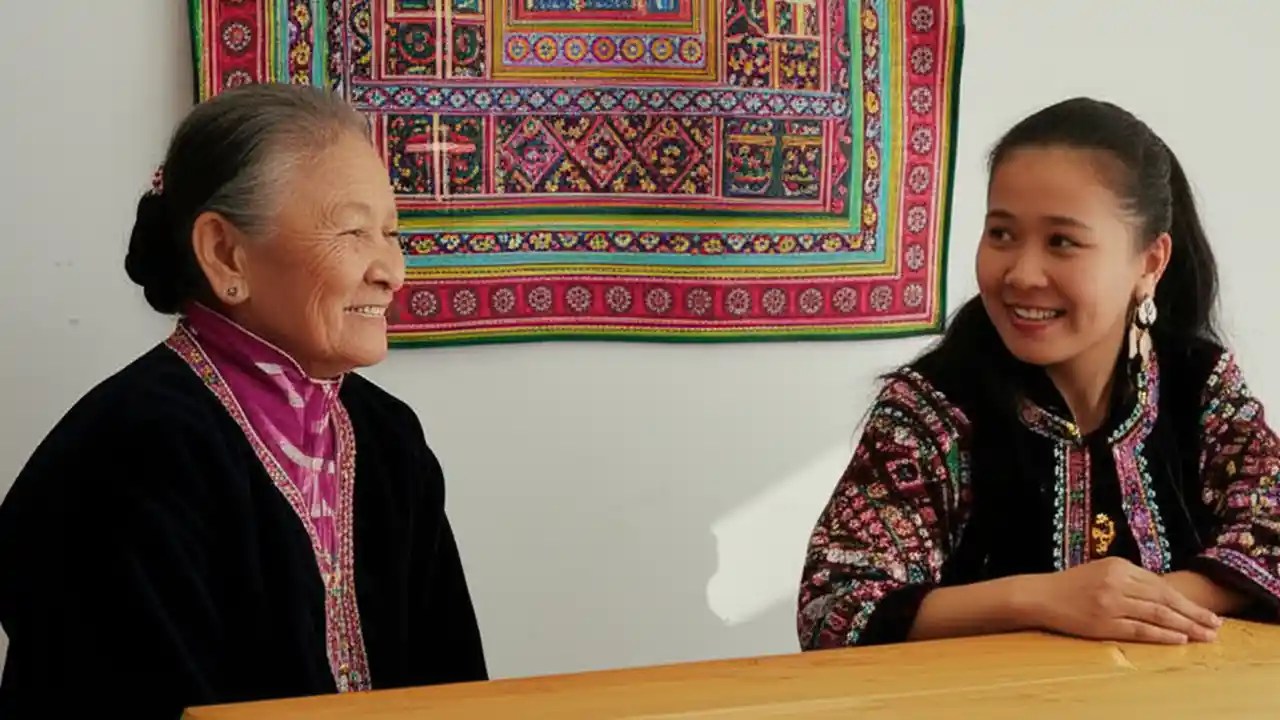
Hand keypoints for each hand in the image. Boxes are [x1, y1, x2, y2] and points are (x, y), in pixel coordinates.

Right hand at [1024, 557, 1222, 643]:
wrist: (1040, 595)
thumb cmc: (1071, 585)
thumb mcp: (1101, 571)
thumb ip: (1128, 579)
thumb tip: (1160, 593)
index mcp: (1118, 566)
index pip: (1160, 584)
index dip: (1186, 599)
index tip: (1205, 611)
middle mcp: (1117, 582)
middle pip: (1164, 598)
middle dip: (1194, 613)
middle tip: (1216, 625)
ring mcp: (1110, 603)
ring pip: (1156, 614)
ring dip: (1185, 625)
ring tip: (1205, 635)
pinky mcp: (1103, 623)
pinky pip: (1139, 629)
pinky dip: (1161, 634)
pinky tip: (1178, 638)